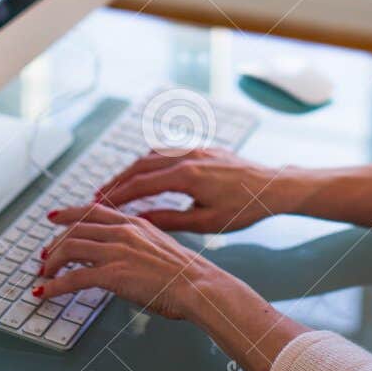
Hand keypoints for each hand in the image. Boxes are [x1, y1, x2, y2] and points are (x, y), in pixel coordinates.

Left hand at [33, 203, 227, 319]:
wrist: (199, 286)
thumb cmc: (187, 275)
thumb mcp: (160, 247)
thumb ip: (138, 246)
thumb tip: (123, 257)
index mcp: (135, 223)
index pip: (93, 210)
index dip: (69, 213)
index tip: (54, 217)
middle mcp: (123, 232)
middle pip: (75, 229)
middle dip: (54, 244)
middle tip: (44, 258)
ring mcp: (117, 251)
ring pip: (69, 248)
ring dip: (51, 263)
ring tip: (44, 276)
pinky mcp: (113, 274)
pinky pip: (73, 278)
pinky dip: (54, 286)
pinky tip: (45, 292)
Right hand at [84, 148, 292, 232]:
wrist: (274, 187)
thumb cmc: (245, 208)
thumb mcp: (206, 222)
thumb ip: (169, 220)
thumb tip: (139, 221)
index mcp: (188, 175)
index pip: (141, 183)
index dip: (117, 194)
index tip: (98, 204)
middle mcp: (188, 156)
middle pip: (141, 165)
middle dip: (118, 180)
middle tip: (98, 196)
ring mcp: (196, 149)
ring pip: (153, 154)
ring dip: (132, 169)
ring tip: (117, 186)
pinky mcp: (203, 148)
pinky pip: (168, 150)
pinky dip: (150, 161)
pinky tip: (145, 172)